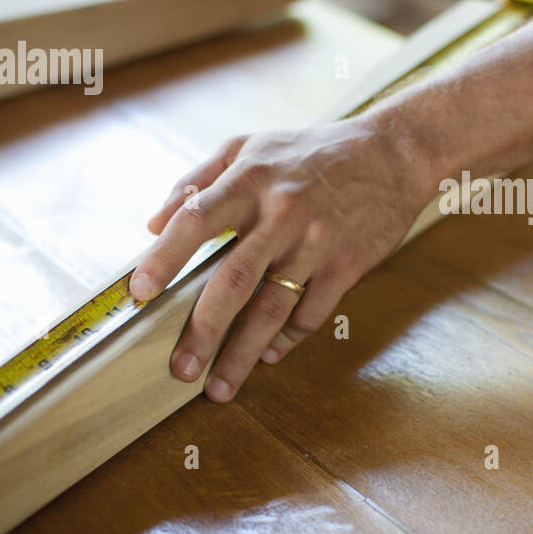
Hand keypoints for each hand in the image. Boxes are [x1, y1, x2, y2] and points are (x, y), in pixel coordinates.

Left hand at [129, 119, 429, 401]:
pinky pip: (312, 312)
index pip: (197, 219)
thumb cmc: (312, 151)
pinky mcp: (348, 264)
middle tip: (179, 369)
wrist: (392, 154)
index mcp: (252, 178)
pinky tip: (268, 355)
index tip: (140, 293)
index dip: (165, 257)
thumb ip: (199, 179)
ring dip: (243, 353)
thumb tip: (154, 223)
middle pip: (234, 280)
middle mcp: (283, 212)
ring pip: (274, 308)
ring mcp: (318, 241)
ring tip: (218, 387)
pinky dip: (287, 339)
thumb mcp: (252, 146)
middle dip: (202, 330)